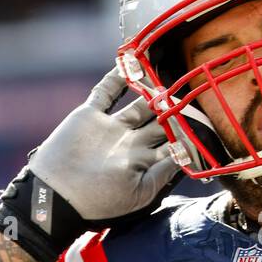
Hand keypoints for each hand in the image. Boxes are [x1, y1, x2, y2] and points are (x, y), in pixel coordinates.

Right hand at [29, 67, 179, 221]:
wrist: (58, 194)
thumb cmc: (101, 200)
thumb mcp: (141, 192)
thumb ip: (164, 170)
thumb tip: (186, 151)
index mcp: (142, 161)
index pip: (170, 142)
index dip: (185, 131)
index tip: (203, 116)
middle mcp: (129, 142)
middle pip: (157, 120)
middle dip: (173, 108)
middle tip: (189, 90)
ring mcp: (110, 128)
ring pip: (137, 104)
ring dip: (151, 91)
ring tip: (166, 77)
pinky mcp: (90, 116)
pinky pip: (106, 92)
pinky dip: (117, 77)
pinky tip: (130, 61)